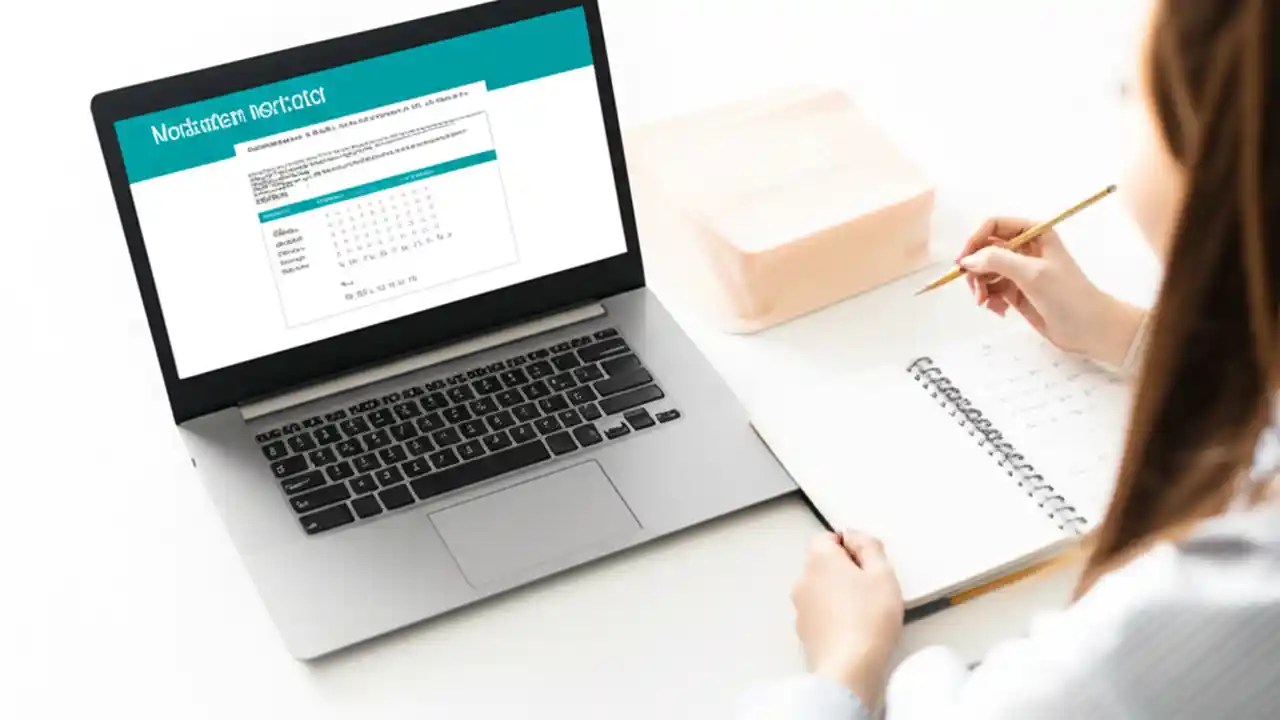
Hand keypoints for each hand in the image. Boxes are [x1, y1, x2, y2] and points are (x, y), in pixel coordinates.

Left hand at [792, 530, 903, 709]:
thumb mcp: (883, 573)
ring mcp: (800, 606)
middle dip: (846, 570)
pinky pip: (820, 613)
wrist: (849, 667)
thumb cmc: (868, 620)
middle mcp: (803, 579)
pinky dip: (834, 615)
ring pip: (821, 589)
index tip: (869, 561)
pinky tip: (855, 628)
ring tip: (866, 611)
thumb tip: (856, 536)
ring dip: (839, 594)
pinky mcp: (804, 630)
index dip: (850, 546)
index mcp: (819, 559)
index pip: (827, 537)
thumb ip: (870, 546)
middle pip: (823, 563)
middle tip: (872, 587)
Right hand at [958, 217, 1144, 366]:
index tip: (963, 262)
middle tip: (976, 290)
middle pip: (985, 250)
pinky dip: (989, 299)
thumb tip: (967, 260)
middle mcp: (1025, 249)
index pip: (994, 226)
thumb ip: (997, 261)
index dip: (975, 241)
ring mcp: (1020, 271)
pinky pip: (992, 290)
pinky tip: (998, 311)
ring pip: (985, 271)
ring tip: (986, 304)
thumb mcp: (1032, 273)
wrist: (1090, 329)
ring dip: (980, 287)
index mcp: (1034, 233)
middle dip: (976, 269)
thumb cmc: (1067, 295)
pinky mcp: (1017, 292)